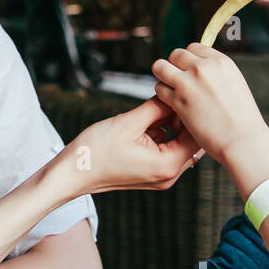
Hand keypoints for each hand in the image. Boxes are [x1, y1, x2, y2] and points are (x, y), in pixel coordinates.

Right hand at [61, 96, 202, 195]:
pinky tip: (150, 118)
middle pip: (190, 141)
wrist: (72, 173)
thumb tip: (173, 94)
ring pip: (177, 143)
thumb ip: (156, 107)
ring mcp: (160, 176)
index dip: (193, 112)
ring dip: (171, 123)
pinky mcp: (150, 173)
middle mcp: (168, 175)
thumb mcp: (129, 122)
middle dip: (182, 117)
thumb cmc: (95, 152)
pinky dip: (161, 133)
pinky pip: (165, 149)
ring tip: (158, 104)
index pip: (196, 136)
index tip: (186, 92)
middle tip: (173, 93)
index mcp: (168, 165)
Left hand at [151, 43, 268, 161]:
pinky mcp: (178, 100)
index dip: (188, 60)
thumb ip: (215, 72)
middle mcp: (203, 68)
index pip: (193, 47)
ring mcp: (189, 82)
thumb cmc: (241, 118)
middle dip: (174, 66)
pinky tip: (173, 104)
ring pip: (161, 67)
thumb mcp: (234, 83)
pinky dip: (162, 95)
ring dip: (164, 78)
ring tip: (172, 90)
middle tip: (178, 82)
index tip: (189, 71)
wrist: (242, 140)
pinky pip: (159, 88)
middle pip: (175, 54)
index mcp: (220, 62)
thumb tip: (198, 67)